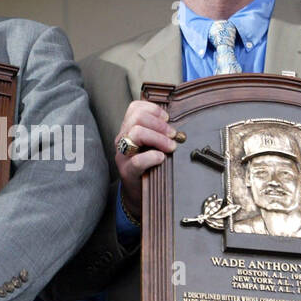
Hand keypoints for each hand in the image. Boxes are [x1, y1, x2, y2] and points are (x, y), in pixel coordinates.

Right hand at [115, 100, 178, 217]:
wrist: (138, 193)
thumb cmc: (148, 166)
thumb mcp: (151, 145)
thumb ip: (158, 132)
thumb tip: (177, 124)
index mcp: (128, 129)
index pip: (135, 108)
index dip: (153, 109)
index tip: (167, 118)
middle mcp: (123, 139)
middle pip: (137, 117)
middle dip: (160, 124)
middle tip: (173, 135)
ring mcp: (123, 155)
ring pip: (136, 133)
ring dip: (159, 138)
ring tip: (171, 147)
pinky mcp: (127, 171)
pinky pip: (137, 160)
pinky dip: (152, 157)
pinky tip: (161, 159)